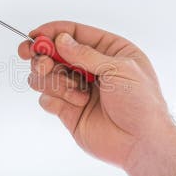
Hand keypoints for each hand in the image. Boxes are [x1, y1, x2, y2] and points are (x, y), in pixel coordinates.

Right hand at [18, 21, 174, 168]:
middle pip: (53, 53)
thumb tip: (60, 39)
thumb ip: (86, 54)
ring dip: (53, 81)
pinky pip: (46, 98)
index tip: (34, 36)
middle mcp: (90, 68)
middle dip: (43, 57)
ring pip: (46, 75)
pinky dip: (55, 99)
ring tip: (73, 91)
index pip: (74, 33)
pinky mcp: (68, 110)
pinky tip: (77, 105)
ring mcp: (78, 89)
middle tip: (41, 63)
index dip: (51, 32)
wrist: (140, 142)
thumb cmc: (141, 104)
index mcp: (108, 51)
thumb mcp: (119, 69)